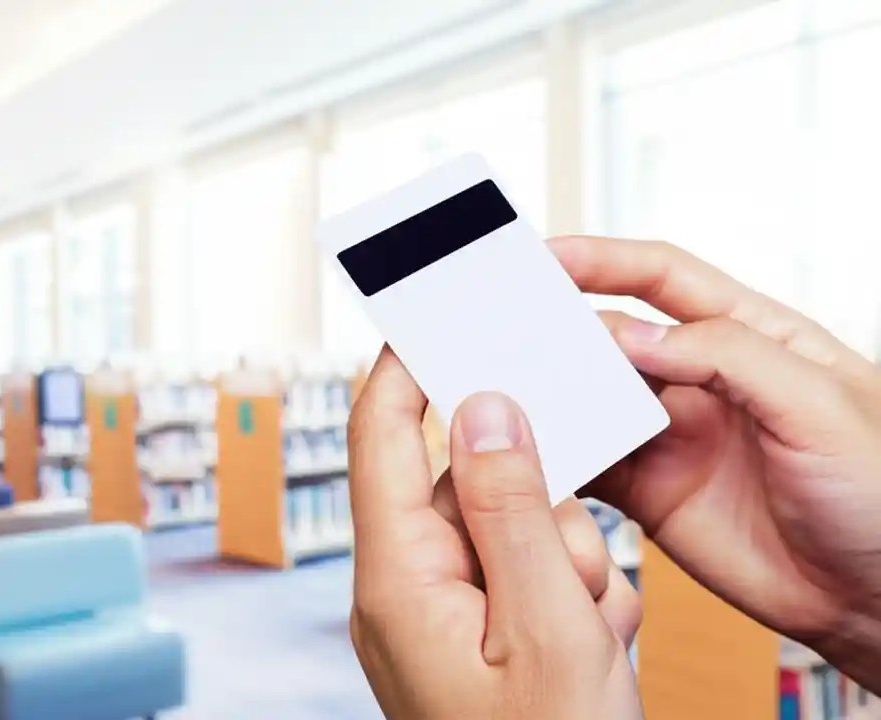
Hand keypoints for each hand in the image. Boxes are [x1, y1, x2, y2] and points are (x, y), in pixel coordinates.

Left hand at [348, 349, 641, 718]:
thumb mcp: (547, 626)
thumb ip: (513, 510)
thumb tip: (483, 408)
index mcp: (399, 580)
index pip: (382, 436)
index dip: (406, 367)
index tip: (443, 312)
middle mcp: (407, 590)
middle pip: (474, 486)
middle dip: (546, 517)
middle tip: (581, 587)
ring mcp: (441, 615)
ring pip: (516, 529)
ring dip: (571, 570)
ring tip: (592, 638)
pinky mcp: (475, 636)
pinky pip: (527, 576)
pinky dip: (574, 602)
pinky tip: (595, 650)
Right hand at [550, 235, 880, 692]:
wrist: (878, 598)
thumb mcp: (820, 405)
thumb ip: (729, 357)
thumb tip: (636, 335)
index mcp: (751, 336)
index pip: (664, 277)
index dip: (602, 259)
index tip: (547, 257)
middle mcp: (701, 380)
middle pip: (613, 336)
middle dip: (561, 329)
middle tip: (509, 333)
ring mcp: (672, 437)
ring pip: (592, 400)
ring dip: (553, 395)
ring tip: (509, 396)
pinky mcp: (651, 493)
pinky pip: (591, 465)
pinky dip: (557, 458)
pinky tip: (533, 457)